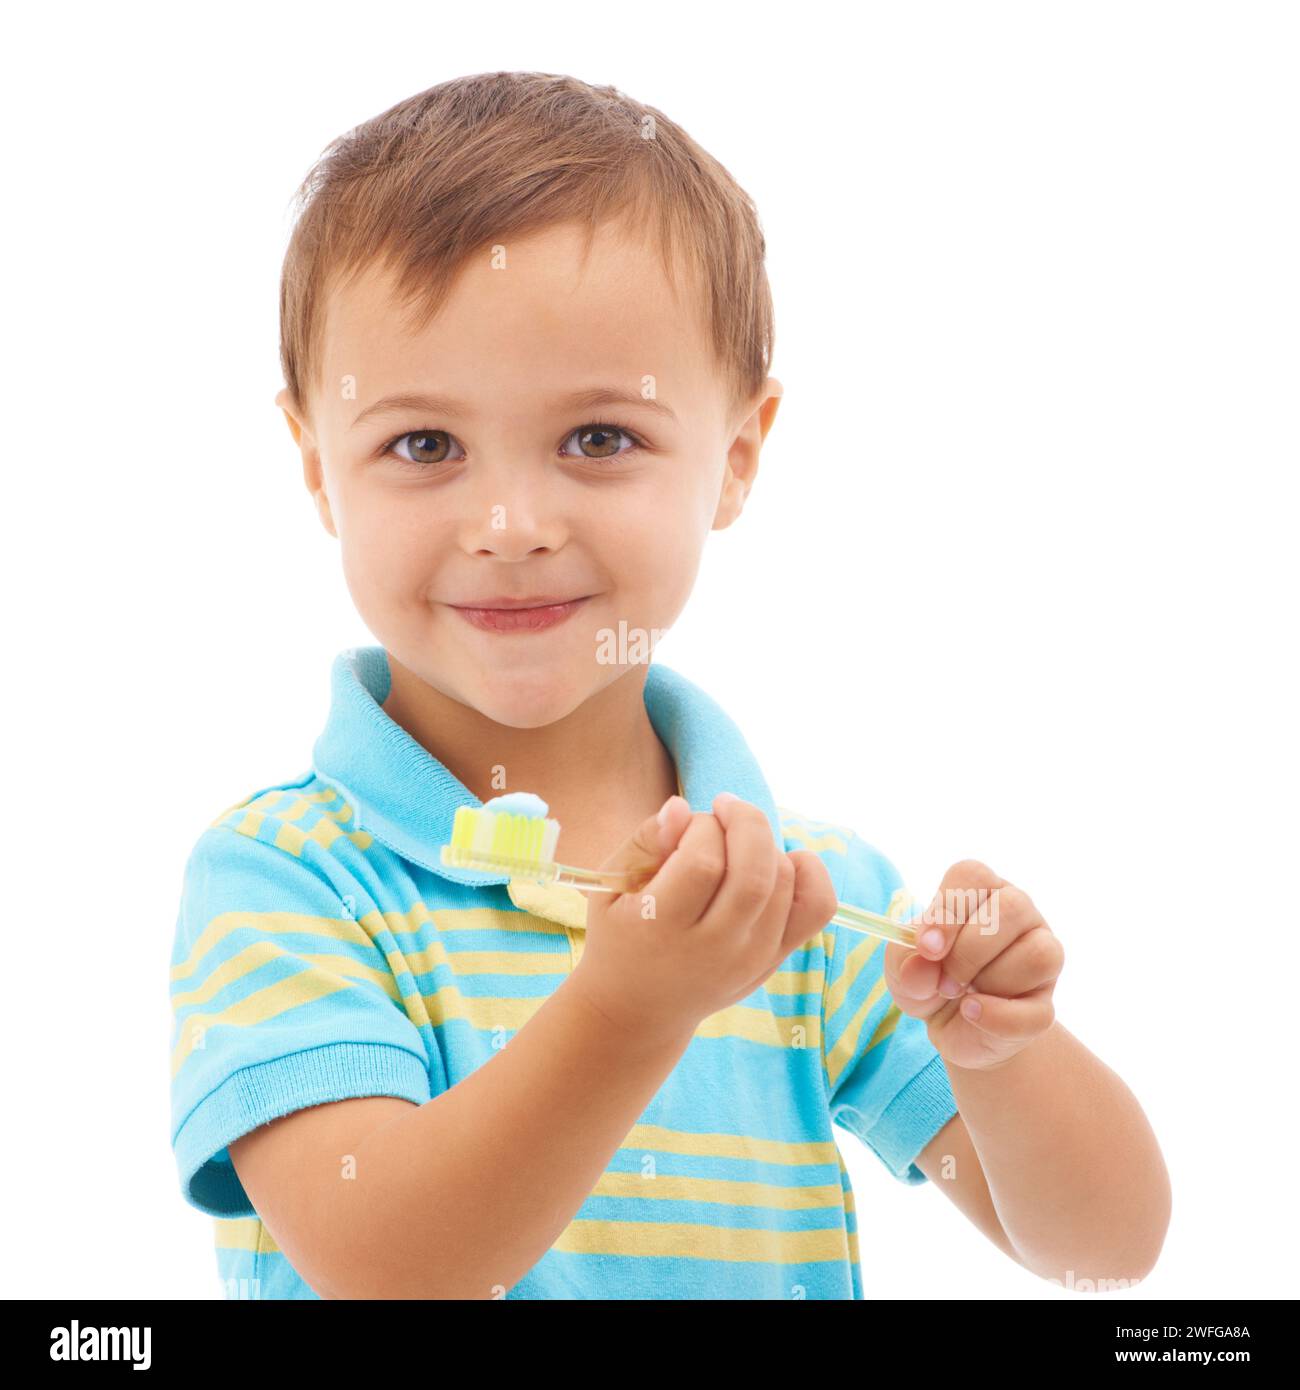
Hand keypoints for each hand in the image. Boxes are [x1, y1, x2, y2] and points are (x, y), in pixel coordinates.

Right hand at [572, 792, 837, 1042]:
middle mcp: (714, 950)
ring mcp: (752, 958)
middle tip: (723, 807)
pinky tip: (776, 860)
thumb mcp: (612, 886)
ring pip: (783, 879)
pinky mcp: (775, 958)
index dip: (701, 827)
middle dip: (745, 821)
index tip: (685, 827)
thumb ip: (644, 842)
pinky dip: (808, 870)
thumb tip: (680, 807)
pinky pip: (817, 905)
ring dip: (763, 843)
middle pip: (754, 872)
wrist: (639, 1008)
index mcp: (662, 930)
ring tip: (733, 843)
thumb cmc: (622, 933)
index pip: (703, 862)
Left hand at [884, 859, 1064, 1070]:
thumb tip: (923, 966)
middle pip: (1013, 907)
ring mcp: (1041, 958)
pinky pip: (1037, 1011)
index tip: (927, 947)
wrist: (950, 1026)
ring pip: (1037, 954)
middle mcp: (1019, 916)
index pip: (974, 875)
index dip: (948, 910)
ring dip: (989, 981)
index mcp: (980, 893)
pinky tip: (972, 1014)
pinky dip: (996, 1017)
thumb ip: (905, 961)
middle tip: (944, 980)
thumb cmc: (928, 979)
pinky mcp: (1044, 1005)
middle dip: (969, 950)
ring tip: (962, 996)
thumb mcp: (903, 967)